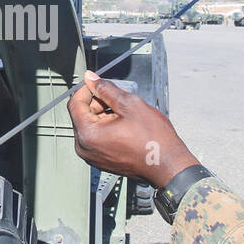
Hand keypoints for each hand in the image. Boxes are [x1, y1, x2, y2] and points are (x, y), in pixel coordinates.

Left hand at [67, 71, 199, 187]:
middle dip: (98, 103)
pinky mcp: (101, 160)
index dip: (87, 89)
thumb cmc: (153, 139)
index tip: (99, 84)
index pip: (75, 103)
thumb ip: (106, 89)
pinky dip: (107, 128)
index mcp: (88, 135)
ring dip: (104, 115)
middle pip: (82, 114)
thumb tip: (91, 78)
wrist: (168, 165)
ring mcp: (92, 156)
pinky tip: (125, 126)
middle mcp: (85, 148)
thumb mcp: (130, 105)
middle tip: (119, 100)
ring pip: (90, 125)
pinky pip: (97, 138)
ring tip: (126, 115)